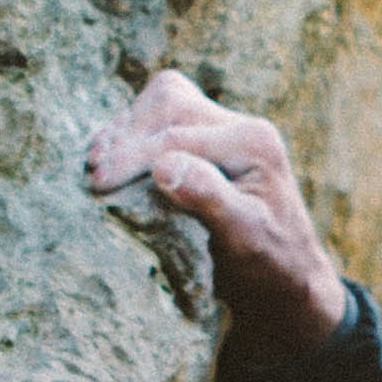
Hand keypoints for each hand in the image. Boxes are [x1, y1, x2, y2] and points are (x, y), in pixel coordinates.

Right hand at [85, 70, 346, 354]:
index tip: (98, 186)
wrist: (288, 279)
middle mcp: (242, 126)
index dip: (132, 158)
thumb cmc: (269, 266)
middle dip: (126, 136)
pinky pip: (164, 118)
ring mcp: (226, 129)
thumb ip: (208, 198)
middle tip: (94, 173)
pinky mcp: (210, 141)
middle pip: (169, 103)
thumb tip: (163, 167)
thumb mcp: (244, 239)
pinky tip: (113, 159)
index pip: (176, 136)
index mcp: (254, 142)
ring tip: (96, 163)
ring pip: (164, 102)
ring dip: (126, 130)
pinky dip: (133, 135)